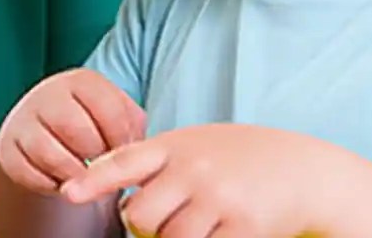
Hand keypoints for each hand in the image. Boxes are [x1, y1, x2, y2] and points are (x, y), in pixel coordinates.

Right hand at [0, 68, 145, 193]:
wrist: (47, 137)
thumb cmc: (92, 128)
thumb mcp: (116, 118)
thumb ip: (130, 125)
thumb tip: (134, 146)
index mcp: (81, 81)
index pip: (109, 108)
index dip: (122, 139)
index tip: (123, 153)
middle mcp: (48, 93)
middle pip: (77, 129)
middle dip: (95, 156)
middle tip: (102, 166)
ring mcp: (23, 120)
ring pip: (51, 154)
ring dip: (74, 174)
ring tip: (83, 176)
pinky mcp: (6, 148)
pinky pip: (29, 173)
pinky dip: (50, 184)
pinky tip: (61, 181)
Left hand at [59, 123, 341, 237]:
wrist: (302, 169)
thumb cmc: (241, 156)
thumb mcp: (197, 142)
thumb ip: (158, 161)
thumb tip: (117, 191)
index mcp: (176, 145)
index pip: (124, 161)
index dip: (94, 180)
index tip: (69, 194)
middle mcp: (194, 169)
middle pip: (141, 215)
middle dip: (145, 225)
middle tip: (167, 218)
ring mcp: (218, 198)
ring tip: (198, 223)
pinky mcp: (243, 226)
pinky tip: (218, 231)